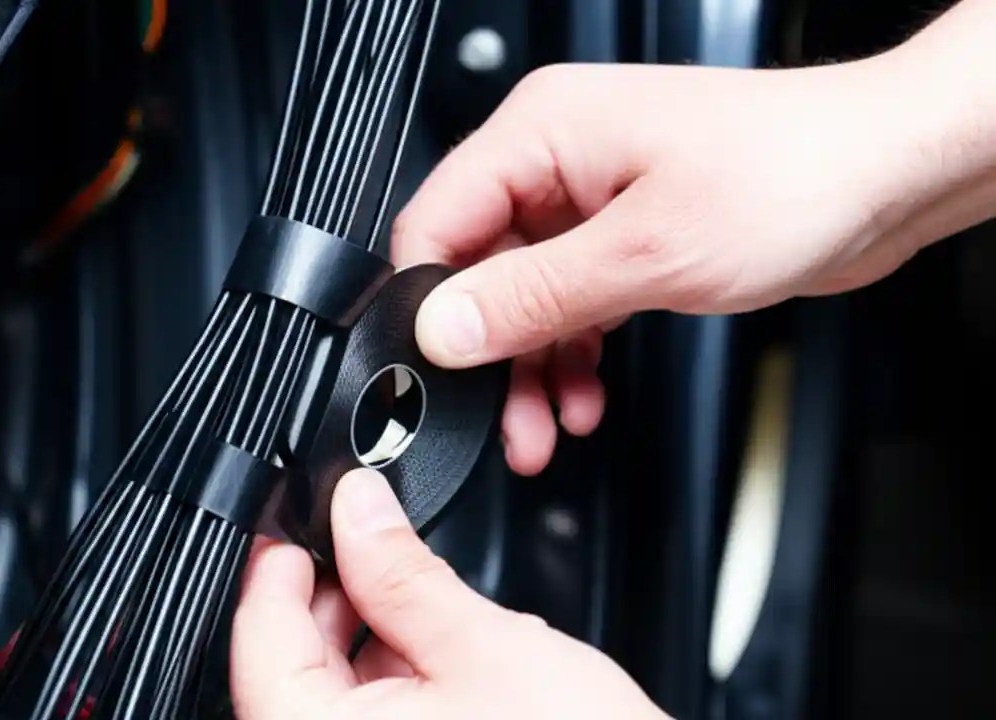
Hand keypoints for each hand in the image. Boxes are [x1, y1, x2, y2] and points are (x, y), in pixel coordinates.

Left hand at [230, 469, 668, 719]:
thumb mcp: (484, 647)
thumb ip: (403, 572)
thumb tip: (357, 507)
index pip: (258, 643)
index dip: (274, 567)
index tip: (297, 522)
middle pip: (288, 668)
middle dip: (326, 595)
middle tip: (361, 536)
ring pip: (326, 698)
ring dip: (358, 635)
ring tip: (408, 586)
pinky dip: (387, 681)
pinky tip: (431, 646)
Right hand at [394, 26, 995, 474]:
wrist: (888, 174)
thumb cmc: (791, 176)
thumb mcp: (644, 254)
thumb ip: (530, 296)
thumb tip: (442, 328)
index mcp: (541, 132)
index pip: (435, 221)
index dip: (426, 305)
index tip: (432, 373)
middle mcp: (557, 158)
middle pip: (477, 268)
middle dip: (487, 353)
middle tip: (499, 421)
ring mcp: (591, 196)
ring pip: (522, 295)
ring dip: (531, 365)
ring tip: (543, 427)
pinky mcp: (624, 231)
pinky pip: (568, 299)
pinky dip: (571, 350)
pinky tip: (582, 395)